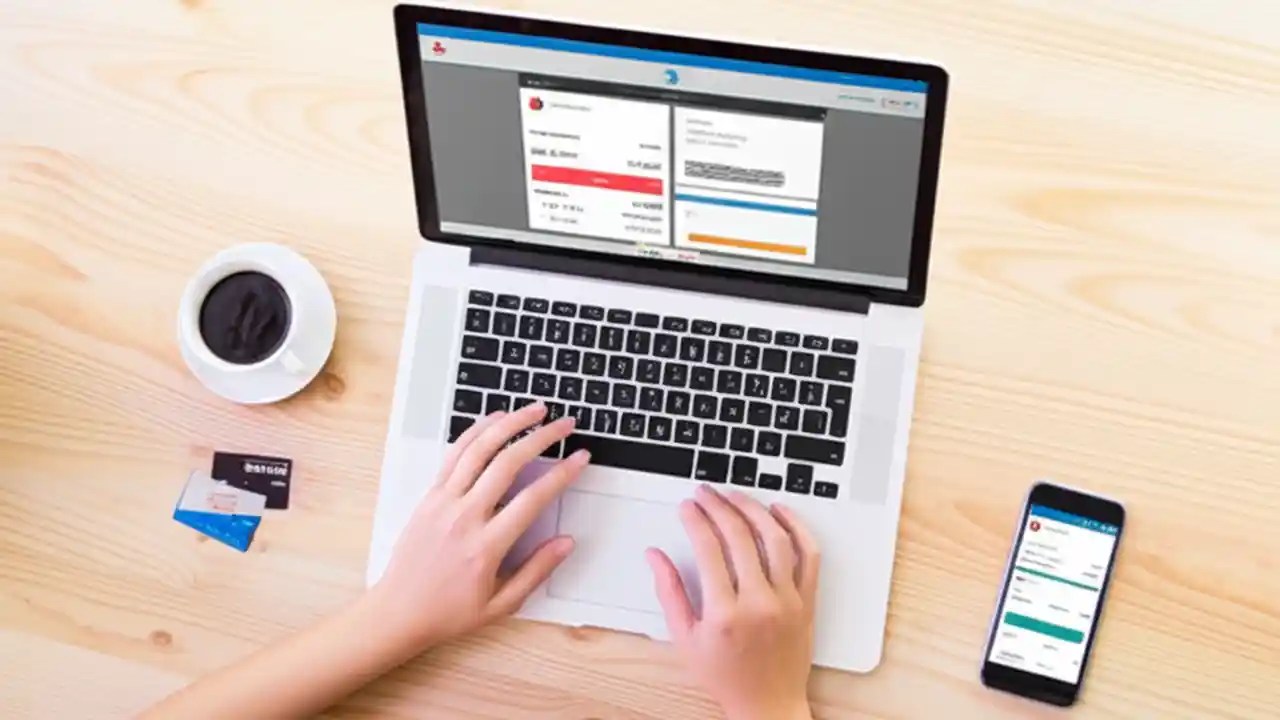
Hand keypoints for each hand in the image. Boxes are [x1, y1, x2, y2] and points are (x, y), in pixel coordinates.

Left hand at [371, 403, 588, 650]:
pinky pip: (454, 454)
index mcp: (486, 547)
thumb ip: (536, 572)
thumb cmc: (448, 612)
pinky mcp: (429, 496)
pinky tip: (495, 420)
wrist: (398, 611)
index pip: (532, 498)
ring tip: (534, 410)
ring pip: (479, 449)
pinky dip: (476, 432)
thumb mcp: (501, 604)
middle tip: (564, 425)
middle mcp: (464, 518)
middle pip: (508, 463)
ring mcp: (443, 502)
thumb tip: (566, 543)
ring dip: (510, 423)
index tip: (580, 458)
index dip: (562, 474)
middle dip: (542, 437)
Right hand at [647, 485, 820, 719]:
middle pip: (739, 536)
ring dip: (753, 509)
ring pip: (775, 538)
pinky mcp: (807, 601)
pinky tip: (779, 512)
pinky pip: (808, 555)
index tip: (688, 507)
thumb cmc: (725, 677)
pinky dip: (796, 527)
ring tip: (736, 496)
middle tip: (707, 493)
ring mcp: (788, 601)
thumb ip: (669, 592)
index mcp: (724, 614)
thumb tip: (655, 555)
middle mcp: (759, 604)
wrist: (768, 705)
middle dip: (719, 506)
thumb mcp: (685, 639)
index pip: (708, 548)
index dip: (695, 519)